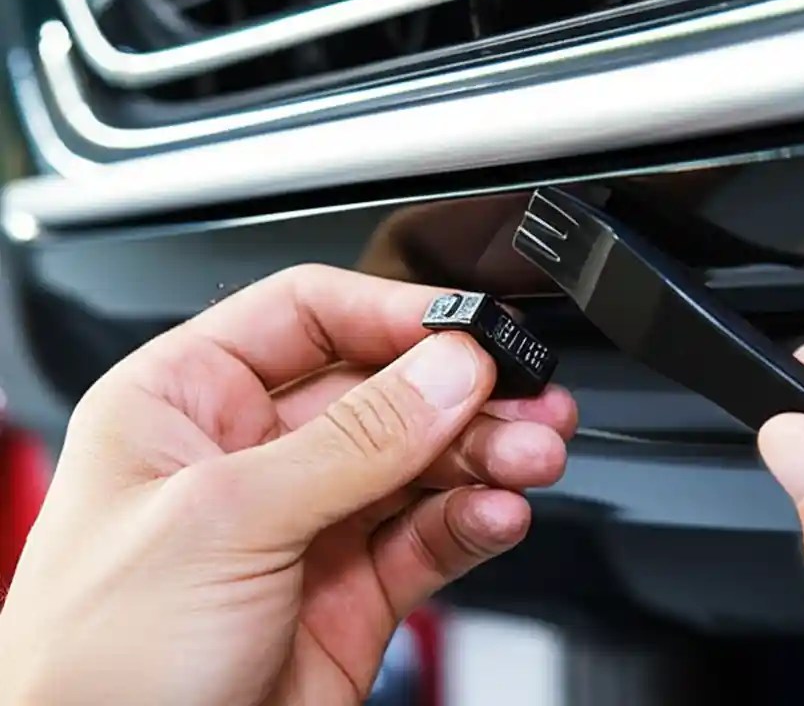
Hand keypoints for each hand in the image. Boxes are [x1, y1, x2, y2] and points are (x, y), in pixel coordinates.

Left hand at [0, 265, 576, 704]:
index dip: (392, 315)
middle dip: (461, 396)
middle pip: (383, 392)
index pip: (305, 318)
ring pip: (420, 465)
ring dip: (484, 458)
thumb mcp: (224, 521)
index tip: (466, 331)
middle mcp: (251, 458)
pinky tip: (498, 514)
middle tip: (528, 403)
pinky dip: (473, 522)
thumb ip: (352, 441)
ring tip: (530, 460)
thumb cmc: (95, 666)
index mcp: (184, 406)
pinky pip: (430, 538)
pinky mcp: (353, 594)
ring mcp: (308, 528)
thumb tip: (447, 369)